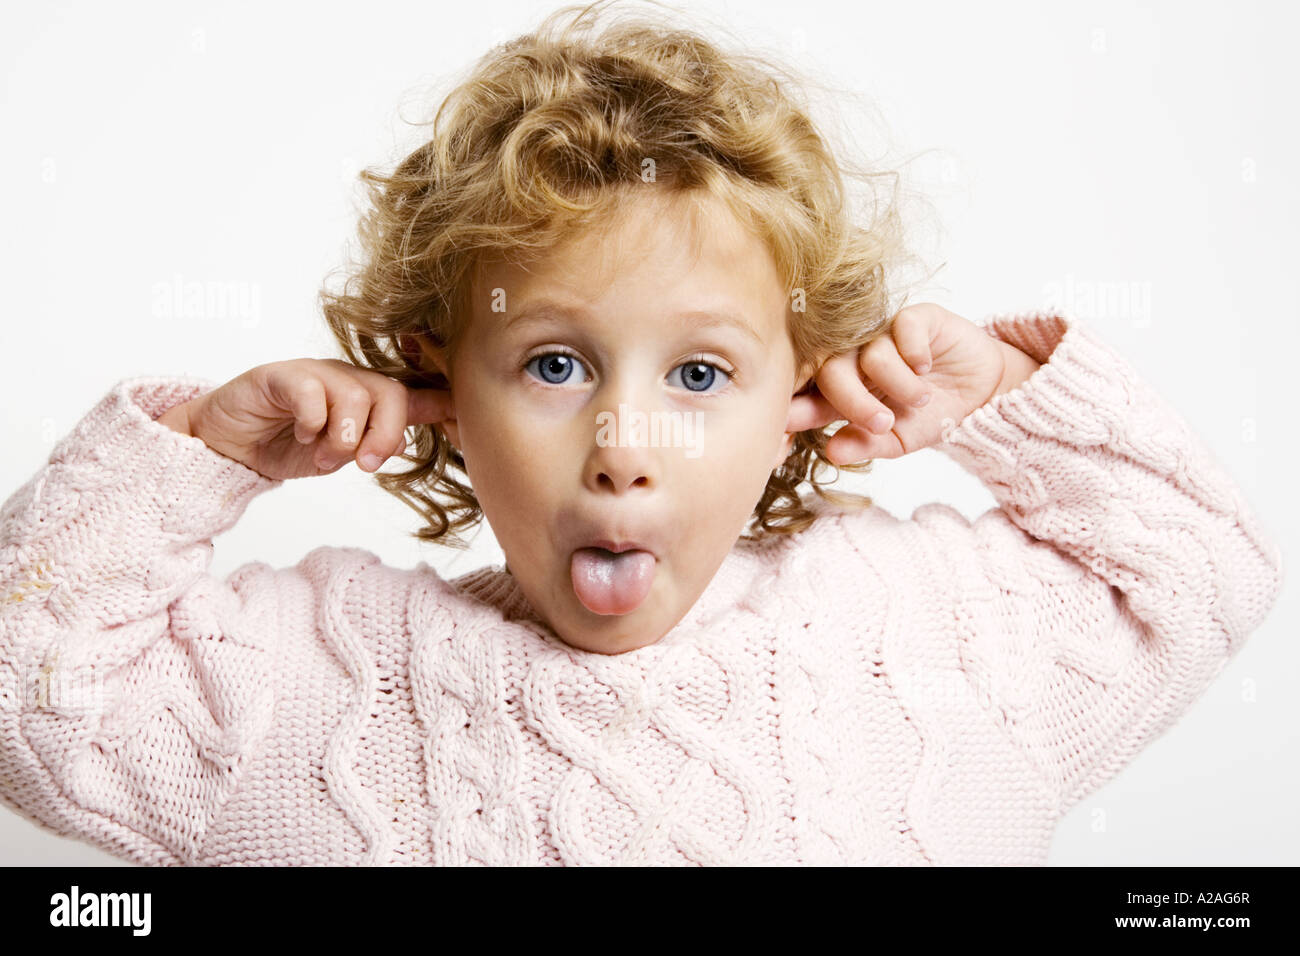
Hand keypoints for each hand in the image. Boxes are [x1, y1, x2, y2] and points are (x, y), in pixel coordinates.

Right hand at [177, 359, 454, 480]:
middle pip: (391, 392)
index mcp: (366, 398)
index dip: (443, 403)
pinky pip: (311, 392)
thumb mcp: (338, 453)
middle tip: (366, 465)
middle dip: (386, 433)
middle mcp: (346, 379)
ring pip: (354, 395)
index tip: (466, 419)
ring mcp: (314, 372)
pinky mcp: (280, 375)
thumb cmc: (285, 444)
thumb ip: (370, 444)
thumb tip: (403, 444)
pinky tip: (299, 434)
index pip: (413, 395)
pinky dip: (311, 422)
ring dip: (341, 438)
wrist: (227, 444)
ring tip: (320, 457)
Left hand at [787, 303, 1020, 463]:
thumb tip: (832, 453)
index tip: (785, 423)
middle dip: (853, 400)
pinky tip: (926, 366)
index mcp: (846, 393)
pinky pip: (903, 326)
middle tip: (881, 423)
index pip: (813, 398)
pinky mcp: (916, 318)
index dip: (798, 409)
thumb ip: (866, 445)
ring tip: (920, 398)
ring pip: (870, 352)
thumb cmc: (933, 415)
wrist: (982, 395)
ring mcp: (885, 338)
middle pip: (833, 371)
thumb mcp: (900, 440)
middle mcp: (859, 362)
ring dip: (896, 382)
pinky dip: (913, 350)